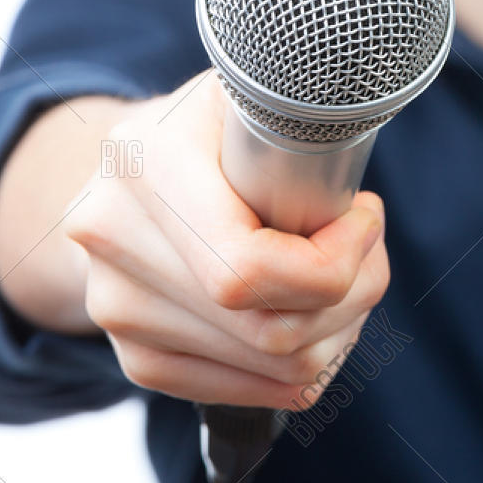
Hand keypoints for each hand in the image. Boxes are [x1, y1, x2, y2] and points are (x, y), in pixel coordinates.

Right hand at [63, 73, 388, 408]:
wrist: (125, 168)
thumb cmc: (210, 123)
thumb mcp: (249, 89)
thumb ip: (296, 123)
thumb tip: (348, 190)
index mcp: (144, 163)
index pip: (246, 270)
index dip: (330, 264)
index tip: (364, 219)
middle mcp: (114, 242)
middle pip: (271, 329)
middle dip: (352, 294)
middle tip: (368, 247)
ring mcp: (117, 310)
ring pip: (273, 369)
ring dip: (338, 330)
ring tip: (346, 275)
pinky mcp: (137, 358)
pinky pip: (250, 393)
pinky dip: (303, 364)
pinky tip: (316, 314)